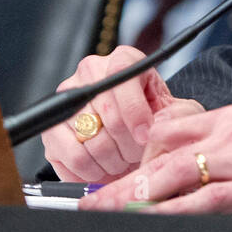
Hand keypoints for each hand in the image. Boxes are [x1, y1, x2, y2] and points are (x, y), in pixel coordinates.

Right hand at [40, 45, 204, 182]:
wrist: (133, 139)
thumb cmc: (155, 121)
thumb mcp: (178, 112)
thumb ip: (180, 114)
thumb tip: (158, 126)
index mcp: (123, 59)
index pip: (121, 78)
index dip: (135, 113)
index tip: (145, 137)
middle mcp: (90, 72)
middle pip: (108, 116)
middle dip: (129, 146)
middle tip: (137, 154)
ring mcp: (67, 99)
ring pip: (91, 141)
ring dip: (113, 162)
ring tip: (122, 160)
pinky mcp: (51, 128)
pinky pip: (71, 157)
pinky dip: (91, 172)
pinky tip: (103, 168)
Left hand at [79, 104, 231, 216]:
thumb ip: (227, 152)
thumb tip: (187, 175)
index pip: (171, 125)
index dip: (138, 152)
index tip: (117, 177)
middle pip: (162, 145)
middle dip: (123, 176)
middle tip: (92, 198)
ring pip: (176, 170)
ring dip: (135, 194)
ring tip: (106, 210)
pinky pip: (207, 199)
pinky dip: (173, 210)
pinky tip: (152, 220)